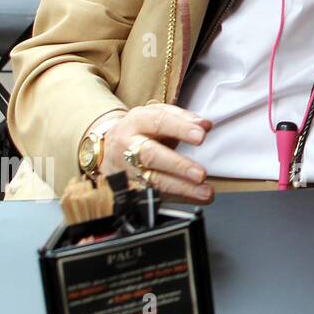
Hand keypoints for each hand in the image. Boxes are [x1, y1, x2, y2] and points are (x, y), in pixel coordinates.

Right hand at [98, 104, 213, 202]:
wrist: (108, 147)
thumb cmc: (142, 129)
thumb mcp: (158, 115)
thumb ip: (183, 118)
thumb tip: (205, 125)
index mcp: (137, 122)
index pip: (159, 122)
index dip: (180, 129)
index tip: (201, 136)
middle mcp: (128, 146)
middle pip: (151, 156)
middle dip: (178, 165)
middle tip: (201, 173)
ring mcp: (126, 169)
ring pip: (152, 180)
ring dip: (181, 188)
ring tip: (205, 192)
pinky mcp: (129, 188)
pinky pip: (153, 196)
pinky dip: (177, 198)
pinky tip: (196, 198)